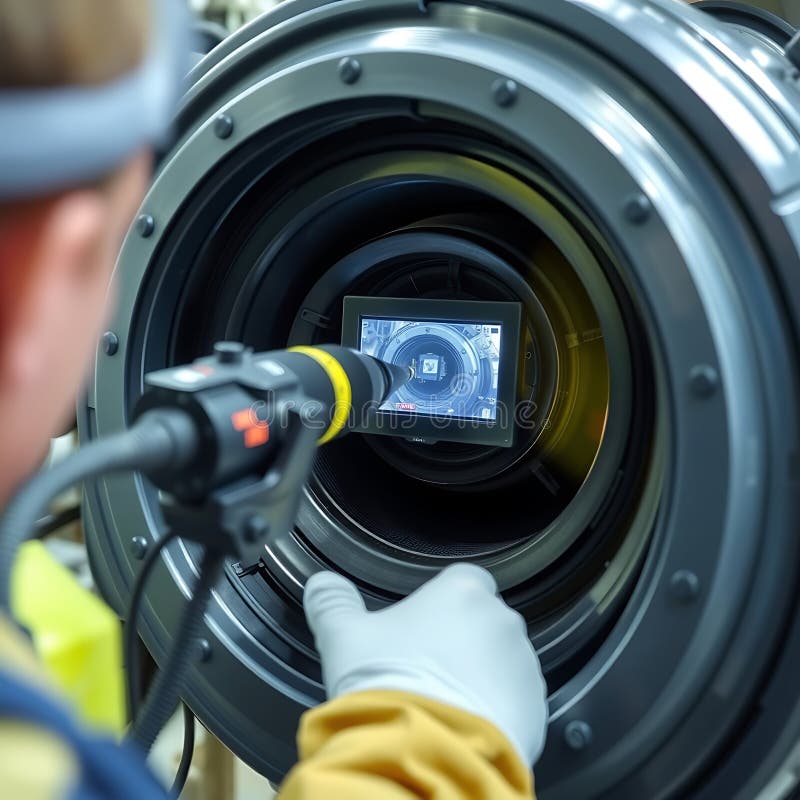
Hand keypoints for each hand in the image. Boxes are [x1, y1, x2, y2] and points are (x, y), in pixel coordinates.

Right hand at [303, 563, 548, 764]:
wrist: (423, 751)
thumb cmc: (386, 684)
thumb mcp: (343, 637)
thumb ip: (333, 602)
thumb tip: (322, 584)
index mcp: (461, 590)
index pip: (464, 580)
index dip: (443, 603)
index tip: (424, 625)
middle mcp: (501, 620)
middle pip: (485, 621)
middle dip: (463, 641)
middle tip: (428, 670)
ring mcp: (524, 666)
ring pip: (503, 662)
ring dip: (482, 677)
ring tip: (445, 704)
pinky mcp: (536, 709)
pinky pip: (517, 703)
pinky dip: (497, 712)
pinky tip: (464, 727)